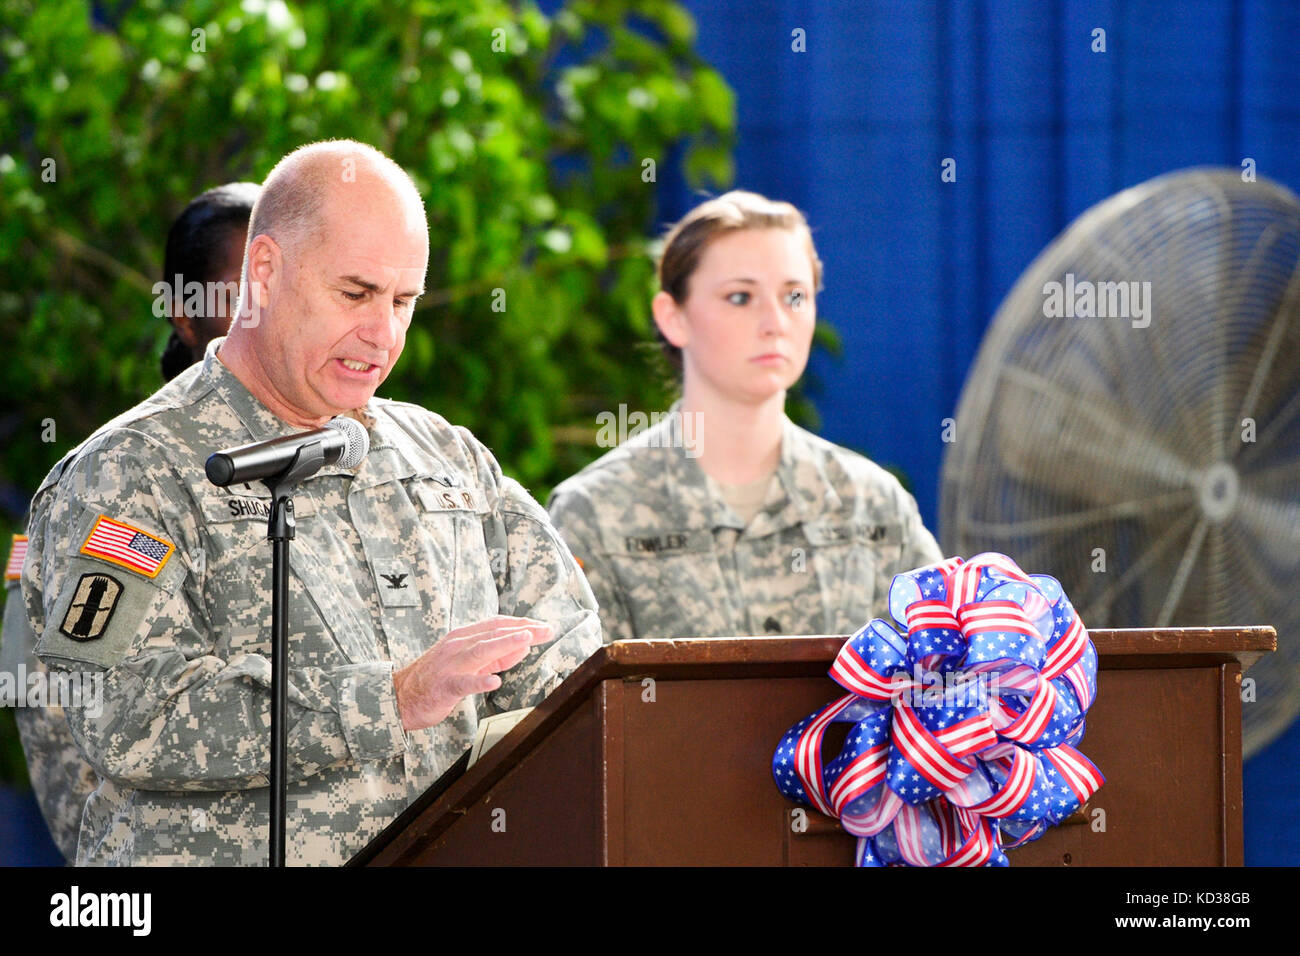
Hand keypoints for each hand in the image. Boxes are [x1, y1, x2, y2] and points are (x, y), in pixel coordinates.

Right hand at [393, 615, 554, 730]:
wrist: (398, 698)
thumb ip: (497, 656)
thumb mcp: (470, 664)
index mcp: (462, 637)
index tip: (544, 626)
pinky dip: (479, 681)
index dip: (522, 623)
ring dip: (505, 643)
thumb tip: (525, 646)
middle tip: (548, 630)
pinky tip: (495, 681)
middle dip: (523, 630)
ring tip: (527, 640)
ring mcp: (450, 665)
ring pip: (480, 650)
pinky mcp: (444, 686)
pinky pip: (463, 683)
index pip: (497, 624)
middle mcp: (457, 645)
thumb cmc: (436, 681)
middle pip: (494, 633)